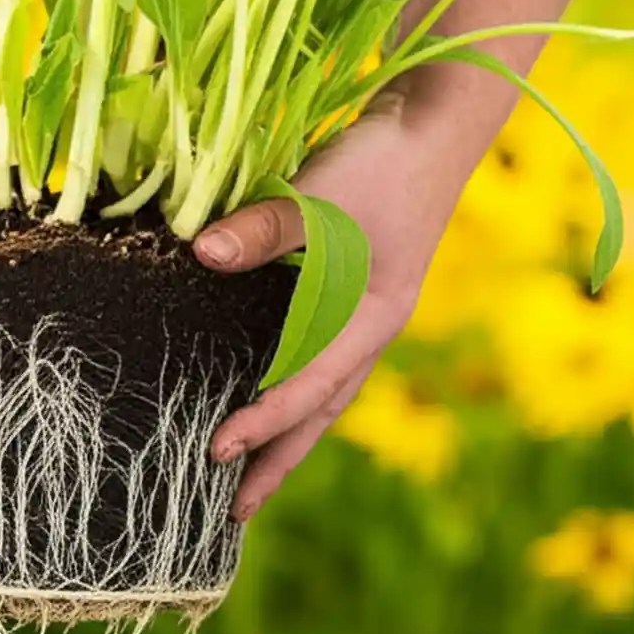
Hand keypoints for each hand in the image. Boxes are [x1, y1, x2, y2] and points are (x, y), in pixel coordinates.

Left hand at [196, 87, 479, 522]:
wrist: (433, 122)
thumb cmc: (384, 160)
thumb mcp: (324, 194)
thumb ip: (266, 226)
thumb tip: (201, 253)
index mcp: (372, 318)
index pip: (310, 387)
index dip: (264, 421)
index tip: (216, 450)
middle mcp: (369, 328)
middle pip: (322, 412)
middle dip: (279, 461)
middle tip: (235, 511)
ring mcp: (362, 314)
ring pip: (322, 393)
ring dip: (286, 435)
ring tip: (246, 478)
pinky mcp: (348, 294)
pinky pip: (315, 360)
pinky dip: (289, 390)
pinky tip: (259, 395)